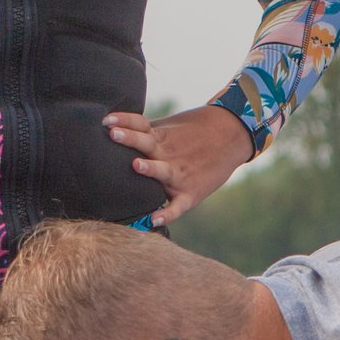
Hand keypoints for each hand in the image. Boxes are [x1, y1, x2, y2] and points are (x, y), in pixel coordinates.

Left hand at [103, 104, 253, 226]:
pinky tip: (154, 220)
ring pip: (162, 172)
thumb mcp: (170, 127)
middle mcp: (168, 154)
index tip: (106, 119)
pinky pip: (177, 206)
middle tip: (114, 133)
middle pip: (146, 143)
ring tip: (136, 165)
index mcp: (161, 136)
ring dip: (149, 169)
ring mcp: (180, 174)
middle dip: (130, 139)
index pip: (140, 124)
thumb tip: (111, 130)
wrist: (233, 136)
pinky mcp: (190, 193)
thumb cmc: (195, 132)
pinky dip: (167, 214)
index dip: (124, 120)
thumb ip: (144, 132)